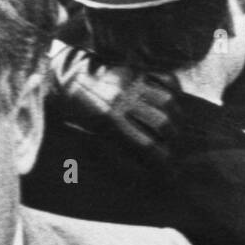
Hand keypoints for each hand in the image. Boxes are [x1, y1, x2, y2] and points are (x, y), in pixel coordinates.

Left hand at [50, 43, 179, 161]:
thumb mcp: (89, 138)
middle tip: (171, 143)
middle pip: (163, 123)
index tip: (168, 169)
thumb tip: (143, 172)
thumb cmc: (78, 116)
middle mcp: (123, 102)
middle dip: (172, 137)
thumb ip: (113, 156)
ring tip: (173, 124)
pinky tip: (173, 101)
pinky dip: (174, 89)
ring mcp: (131, 84)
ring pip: (167, 101)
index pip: (147, 145)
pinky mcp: (135, 71)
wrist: (68, 79)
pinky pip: (165, 79)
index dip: (162, 160)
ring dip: (176, 115)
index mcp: (110, 123)